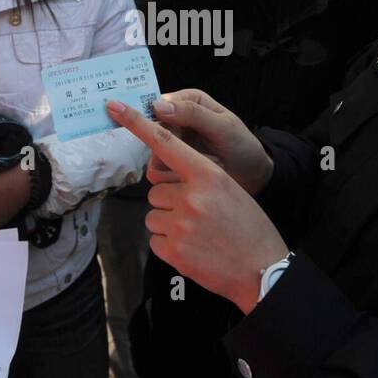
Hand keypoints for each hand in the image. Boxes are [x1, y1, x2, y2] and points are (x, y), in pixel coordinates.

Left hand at [106, 99, 287, 315]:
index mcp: (208, 175)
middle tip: (198, 217)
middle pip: (156, 191)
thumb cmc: (249, 228)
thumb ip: (199, 179)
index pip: (166, 143)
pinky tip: (193, 250)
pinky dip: (169, 246)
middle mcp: (191, 196)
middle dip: (170, 203)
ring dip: (169, 225)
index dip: (137, 124)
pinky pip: (155, 240)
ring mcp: (180, 225)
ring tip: (198, 235)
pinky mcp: (173, 251)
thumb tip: (169, 180)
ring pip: (153, 216)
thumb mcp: (231, 190)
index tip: (116, 107)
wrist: (261, 270)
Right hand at [128, 89, 273, 195]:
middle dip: (165, 149)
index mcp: (188, 103)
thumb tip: (157, 106)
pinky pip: (158, 176)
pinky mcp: (173, 170)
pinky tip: (193, 181)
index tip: (114, 108)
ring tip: (204, 169)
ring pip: (152, 158)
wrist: (255, 177)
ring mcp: (173, 148)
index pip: (156, 105)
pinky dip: (174, 181)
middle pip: (150, 135)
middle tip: (194, 155)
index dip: (140, 111)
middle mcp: (176, 123)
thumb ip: (193, 114)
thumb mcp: (224, 127)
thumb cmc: (243, 147)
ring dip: (173, 169)